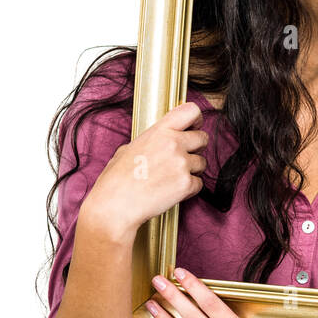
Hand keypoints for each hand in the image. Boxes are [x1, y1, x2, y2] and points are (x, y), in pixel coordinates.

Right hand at [83, 102, 208, 242]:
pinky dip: (189, 188)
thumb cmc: (116, 180)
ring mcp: (182, 164)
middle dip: (196, 148)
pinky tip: (171, 190)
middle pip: (203, 138)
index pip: (191, 111)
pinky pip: (199, 183)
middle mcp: (174, 144)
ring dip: (192, 170)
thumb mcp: (128, 149)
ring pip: (202, 163)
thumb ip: (150, 141)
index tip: (194, 126)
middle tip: (183, 157)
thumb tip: (158, 142)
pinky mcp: (186, 184)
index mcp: (159, 132)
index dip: (196, 119)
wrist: (114, 206)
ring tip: (171, 177)